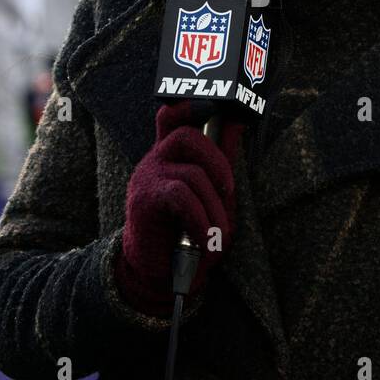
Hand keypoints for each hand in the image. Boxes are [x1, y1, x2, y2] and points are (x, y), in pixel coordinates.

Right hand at [114, 101, 244, 316]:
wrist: (159, 274)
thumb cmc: (189, 233)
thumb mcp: (213, 196)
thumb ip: (221, 160)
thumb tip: (235, 124)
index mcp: (170, 156)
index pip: (172, 116)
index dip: (190, 105)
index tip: (214, 107)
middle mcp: (155, 160)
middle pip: (186, 135)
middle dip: (218, 162)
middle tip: (228, 192)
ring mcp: (147, 178)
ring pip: (192, 173)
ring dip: (215, 208)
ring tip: (217, 233)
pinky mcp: (145, 200)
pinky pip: (182, 197)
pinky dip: (202, 221)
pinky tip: (205, 239)